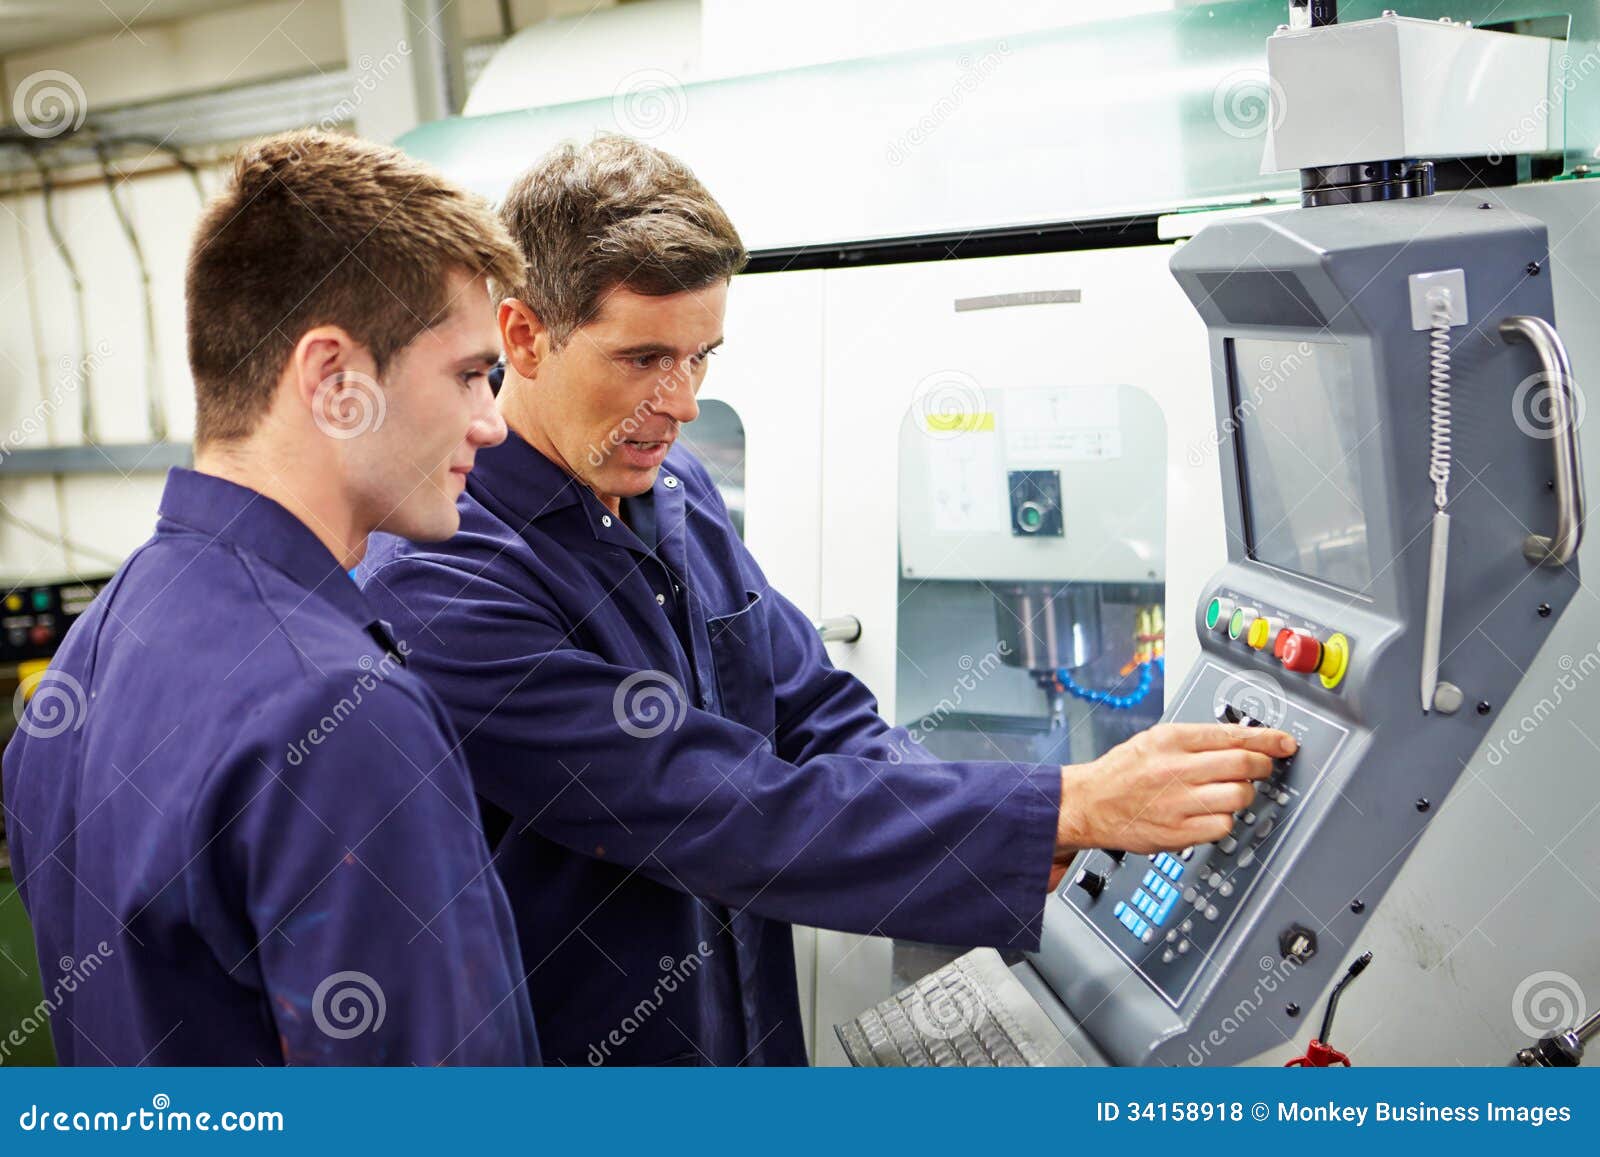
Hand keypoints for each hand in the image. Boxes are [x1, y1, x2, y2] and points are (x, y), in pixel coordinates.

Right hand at [1047, 723, 1294, 887]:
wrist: (1087, 804)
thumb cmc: (1121, 772)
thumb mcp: (1154, 740)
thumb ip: (1195, 740)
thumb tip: (1241, 741)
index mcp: (1171, 739)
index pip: (1233, 734)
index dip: (1268, 739)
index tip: (1285, 743)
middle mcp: (1176, 768)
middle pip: (1243, 764)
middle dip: (1262, 766)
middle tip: (1262, 769)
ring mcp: (1177, 802)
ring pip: (1239, 797)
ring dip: (1243, 796)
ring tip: (1230, 794)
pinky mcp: (1178, 832)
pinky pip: (1224, 827)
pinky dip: (1226, 821)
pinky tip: (1212, 815)